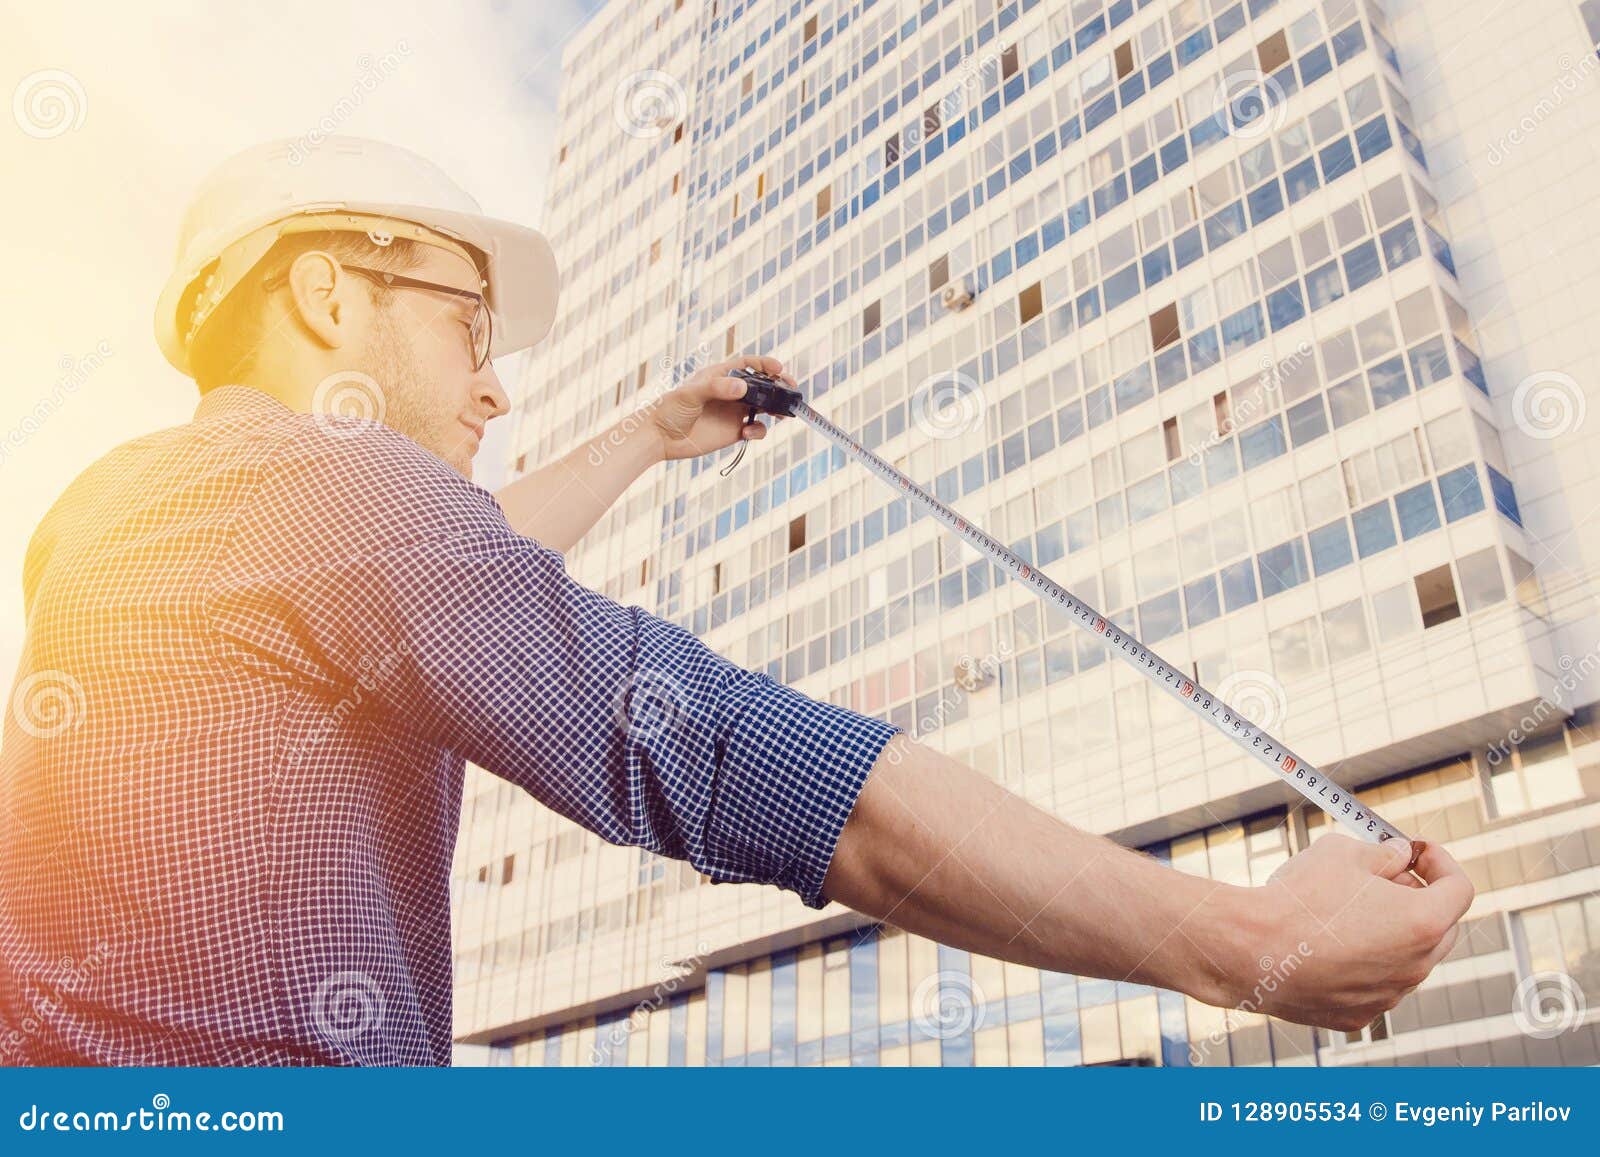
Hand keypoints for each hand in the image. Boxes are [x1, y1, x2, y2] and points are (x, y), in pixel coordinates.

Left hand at [644, 354, 794, 462]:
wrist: (660, 437)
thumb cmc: (670, 409)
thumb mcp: (691, 394)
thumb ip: (717, 388)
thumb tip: (742, 387)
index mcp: (720, 376)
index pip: (748, 365)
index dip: (765, 365)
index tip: (779, 369)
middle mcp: (730, 392)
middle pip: (762, 385)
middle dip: (778, 387)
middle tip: (791, 390)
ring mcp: (734, 412)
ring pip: (764, 406)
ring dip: (776, 409)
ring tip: (782, 413)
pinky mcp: (734, 431)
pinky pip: (755, 428)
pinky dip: (758, 430)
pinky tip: (747, 432)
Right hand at [1213, 835, 1473, 1030]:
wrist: (1248, 951)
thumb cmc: (1297, 898)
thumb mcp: (1342, 852)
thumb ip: (1383, 854)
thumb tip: (1398, 856)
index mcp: (1422, 922)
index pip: (1459, 888)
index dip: (1440, 862)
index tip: (1415, 851)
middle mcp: (1415, 966)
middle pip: (1441, 928)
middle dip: (1421, 898)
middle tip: (1387, 876)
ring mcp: (1388, 996)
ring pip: (1407, 960)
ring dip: (1392, 934)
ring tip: (1346, 910)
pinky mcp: (1357, 1016)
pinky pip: (1374, 985)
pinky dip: (1363, 964)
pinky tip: (1326, 945)